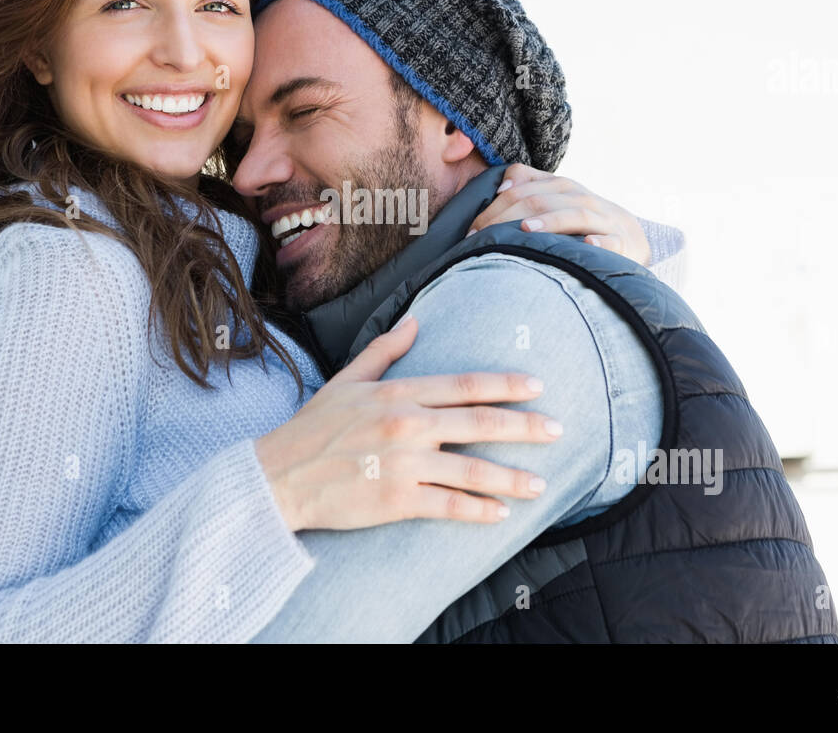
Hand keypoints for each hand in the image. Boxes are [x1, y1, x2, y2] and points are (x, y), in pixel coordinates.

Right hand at [254, 315, 562, 531]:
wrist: (279, 477)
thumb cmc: (311, 428)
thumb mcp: (346, 381)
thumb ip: (384, 351)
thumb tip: (415, 322)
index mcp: (397, 393)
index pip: (463, 385)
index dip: (505, 385)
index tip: (537, 386)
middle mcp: (406, 424)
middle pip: (480, 423)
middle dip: (525, 427)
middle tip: (558, 429)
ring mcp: (404, 464)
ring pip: (472, 470)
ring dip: (511, 477)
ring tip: (541, 484)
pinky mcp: (397, 501)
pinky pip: (450, 506)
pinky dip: (479, 510)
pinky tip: (501, 514)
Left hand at [466, 163, 650, 265]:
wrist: (628, 233)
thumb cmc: (579, 217)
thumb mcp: (555, 196)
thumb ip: (527, 183)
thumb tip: (500, 187)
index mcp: (561, 186)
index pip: (522, 189)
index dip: (493, 208)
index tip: (471, 231)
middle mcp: (580, 198)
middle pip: (541, 200)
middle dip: (508, 218)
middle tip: (481, 240)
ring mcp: (603, 219)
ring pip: (575, 214)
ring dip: (551, 221)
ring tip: (527, 230)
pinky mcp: (621, 243)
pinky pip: (611, 242)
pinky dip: (600, 243)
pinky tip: (588, 245)